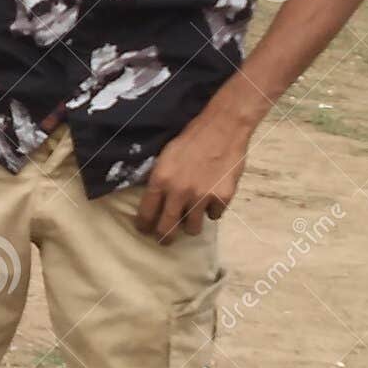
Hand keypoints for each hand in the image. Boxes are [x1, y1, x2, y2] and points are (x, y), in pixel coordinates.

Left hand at [135, 108, 253, 242]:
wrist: (223, 128)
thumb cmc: (192, 138)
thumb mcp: (166, 156)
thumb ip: (160, 180)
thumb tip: (155, 201)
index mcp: (161, 180)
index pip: (146, 214)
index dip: (144, 225)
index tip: (145, 230)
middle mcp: (179, 192)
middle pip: (167, 229)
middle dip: (164, 238)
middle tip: (165, 240)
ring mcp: (202, 197)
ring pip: (192, 228)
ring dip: (190, 225)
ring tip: (192, 218)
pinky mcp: (222, 198)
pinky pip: (214, 215)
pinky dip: (212, 210)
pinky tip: (212, 198)